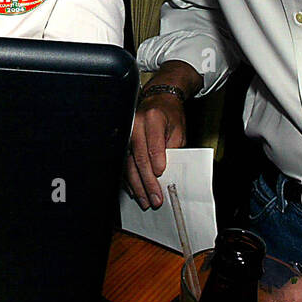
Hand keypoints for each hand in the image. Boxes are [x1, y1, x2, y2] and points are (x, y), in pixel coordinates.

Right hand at [125, 92, 184, 209]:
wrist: (159, 100)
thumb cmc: (170, 116)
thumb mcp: (178, 130)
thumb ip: (173, 150)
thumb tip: (169, 174)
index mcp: (153, 118)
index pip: (152, 144)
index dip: (156, 161)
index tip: (161, 176)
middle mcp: (135, 125)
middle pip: (138, 157)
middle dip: (147, 182)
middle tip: (155, 199)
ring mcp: (126, 134)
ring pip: (128, 164)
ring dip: (137, 186)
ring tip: (145, 201)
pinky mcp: (122, 143)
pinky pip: (123, 165)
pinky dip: (129, 181)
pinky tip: (135, 192)